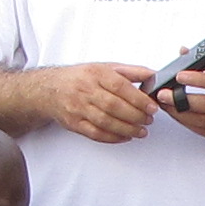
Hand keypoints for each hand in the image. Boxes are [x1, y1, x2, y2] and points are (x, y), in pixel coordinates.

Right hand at [41, 62, 162, 145]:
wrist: (50, 89)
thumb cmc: (81, 78)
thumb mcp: (106, 68)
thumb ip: (131, 72)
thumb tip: (154, 76)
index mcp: (96, 74)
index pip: (120, 87)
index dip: (138, 99)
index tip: (152, 107)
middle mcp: (86, 90)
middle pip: (113, 106)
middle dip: (135, 116)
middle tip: (149, 120)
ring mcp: (78, 108)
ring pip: (105, 122)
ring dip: (126, 129)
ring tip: (141, 131)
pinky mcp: (74, 123)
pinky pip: (95, 134)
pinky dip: (113, 138)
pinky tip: (125, 137)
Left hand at [168, 66, 204, 148]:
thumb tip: (184, 52)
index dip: (196, 79)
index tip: (179, 76)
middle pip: (204, 105)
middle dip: (179, 100)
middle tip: (163, 94)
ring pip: (200, 121)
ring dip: (178, 113)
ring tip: (165, 104)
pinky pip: (202, 131)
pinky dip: (187, 123)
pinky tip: (178, 115)